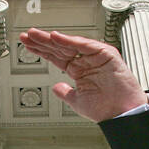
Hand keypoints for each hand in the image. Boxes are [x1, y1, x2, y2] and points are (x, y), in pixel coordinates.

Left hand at [18, 29, 146, 121]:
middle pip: (60, 47)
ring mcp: (95, 56)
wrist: (122, 114)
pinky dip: (70, 40)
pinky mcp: (106, 53)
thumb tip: (55, 88)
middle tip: (26, 36)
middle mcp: (86, 61)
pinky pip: (85, 44)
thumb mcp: (77, 101)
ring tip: (35, 34)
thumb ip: (66, 93)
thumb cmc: (105, 108)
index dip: (42, 51)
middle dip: (42, 42)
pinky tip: (56, 37)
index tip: (28, 46)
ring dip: (52, 38)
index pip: (57, 57)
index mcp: (79, 70)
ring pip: (70, 43)